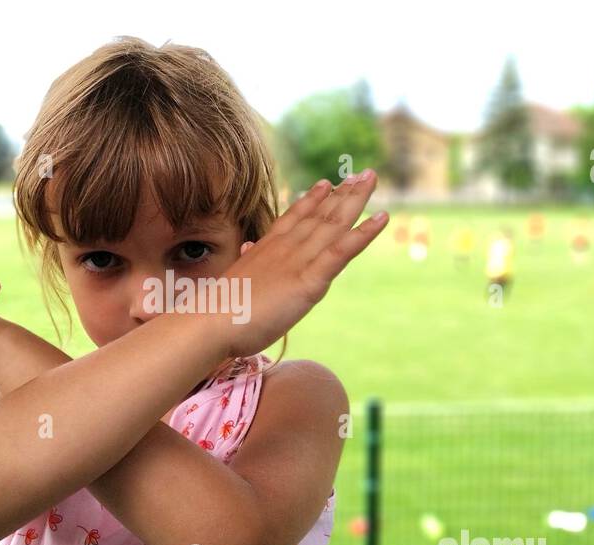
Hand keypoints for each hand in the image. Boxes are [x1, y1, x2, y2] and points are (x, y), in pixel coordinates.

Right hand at [213, 169, 387, 357]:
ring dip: (355, 201)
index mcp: (266, 249)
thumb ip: (248, 261)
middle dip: (342, 194)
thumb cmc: (221, 308)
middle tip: (362, 174)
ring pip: (334, 225)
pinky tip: (381, 217)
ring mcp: (299, 261)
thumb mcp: (237, 279)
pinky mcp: (309, 280)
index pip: (294, 219)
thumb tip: (247, 247)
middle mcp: (285, 248)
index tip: (326, 184)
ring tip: (370, 179)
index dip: (312, 200)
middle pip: (320, 215)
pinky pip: (341, 252)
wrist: (212, 322)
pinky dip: (363, 233)